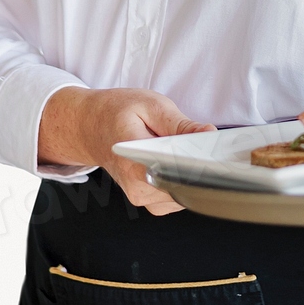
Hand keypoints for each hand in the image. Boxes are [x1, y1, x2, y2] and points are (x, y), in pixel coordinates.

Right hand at [38, 86, 215, 215]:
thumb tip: (208, 135)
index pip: (178, 174)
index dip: (201, 163)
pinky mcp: (146, 198)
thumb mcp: (150, 105)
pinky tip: (178, 158)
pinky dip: (183, 177)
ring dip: (192, 171)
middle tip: (203, 142)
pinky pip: (175, 194)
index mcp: (135, 163)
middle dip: (199, 165)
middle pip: (184, 185)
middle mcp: (137, 188)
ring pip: (183, 192)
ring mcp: (141, 197)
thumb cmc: (115, 113)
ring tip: (184, 146)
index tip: (214, 151)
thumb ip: (180, 124)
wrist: (89, 126)